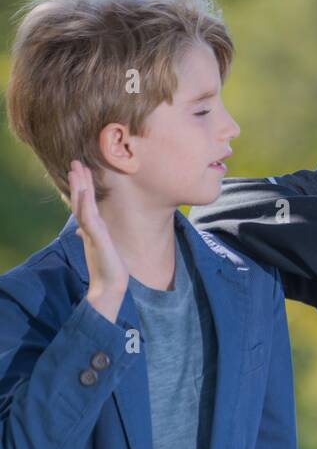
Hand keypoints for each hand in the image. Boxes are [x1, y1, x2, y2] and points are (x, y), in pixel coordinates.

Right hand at [69, 160, 128, 320]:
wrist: (110, 287)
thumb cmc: (108, 267)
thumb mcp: (102, 246)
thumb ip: (94, 235)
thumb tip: (82, 231)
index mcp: (92, 228)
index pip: (84, 203)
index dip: (82, 186)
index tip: (81, 169)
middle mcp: (89, 229)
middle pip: (81, 200)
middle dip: (78, 181)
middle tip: (75, 162)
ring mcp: (92, 233)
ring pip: (82, 206)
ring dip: (79, 187)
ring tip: (76, 169)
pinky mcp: (97, 240)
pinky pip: (89, 219)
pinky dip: (87, 204)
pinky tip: (86, 192)